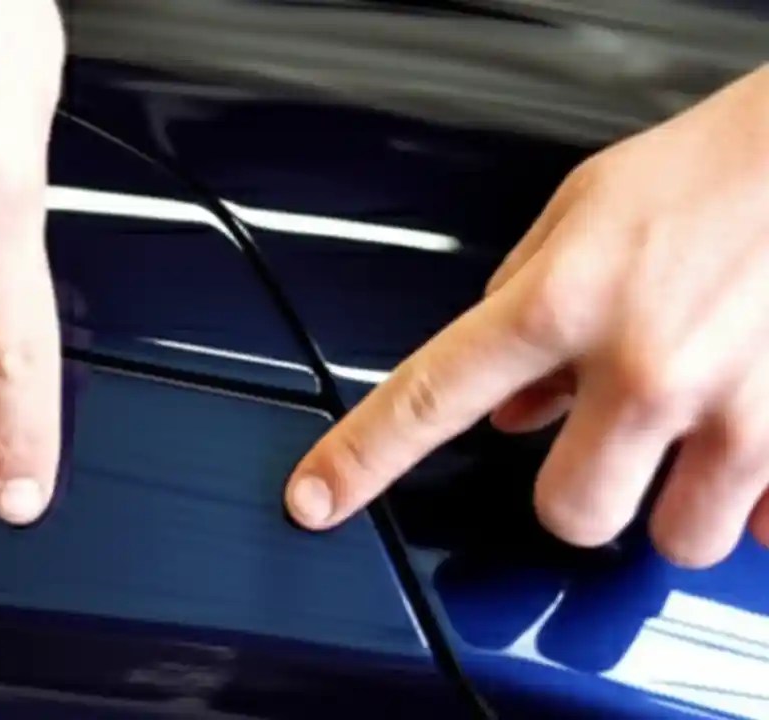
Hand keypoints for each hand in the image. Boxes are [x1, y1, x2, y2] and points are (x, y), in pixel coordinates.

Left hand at [286, 65, 768, 567]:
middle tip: (608, 441)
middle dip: (582, 490)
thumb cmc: (712, 171)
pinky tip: (755, 439)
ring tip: (696, 435)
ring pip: (672, 538)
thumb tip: (509, 408)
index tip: (315, 500)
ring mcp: (733, 410)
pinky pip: (764, 530)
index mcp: (561, 302)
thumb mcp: (585, 212)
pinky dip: (758, 501)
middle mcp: (641, 367)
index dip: (361, 459)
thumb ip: (524, 304)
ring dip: (674, 502)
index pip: (430, 397)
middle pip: (568, 513)